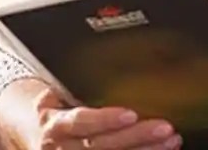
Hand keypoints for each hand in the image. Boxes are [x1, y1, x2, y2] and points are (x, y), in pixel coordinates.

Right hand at [30, 86, 180, 149]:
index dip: (105, 119)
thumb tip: (129, 65)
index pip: (80, 122)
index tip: (131, 114)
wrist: (36, 134)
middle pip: (99, 146)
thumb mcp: (62, 96)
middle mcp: (61, 147)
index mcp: (55, 123)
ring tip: (171, 140)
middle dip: (135, 137)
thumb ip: (85, 89)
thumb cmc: (58, 109)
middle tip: (165, 127)